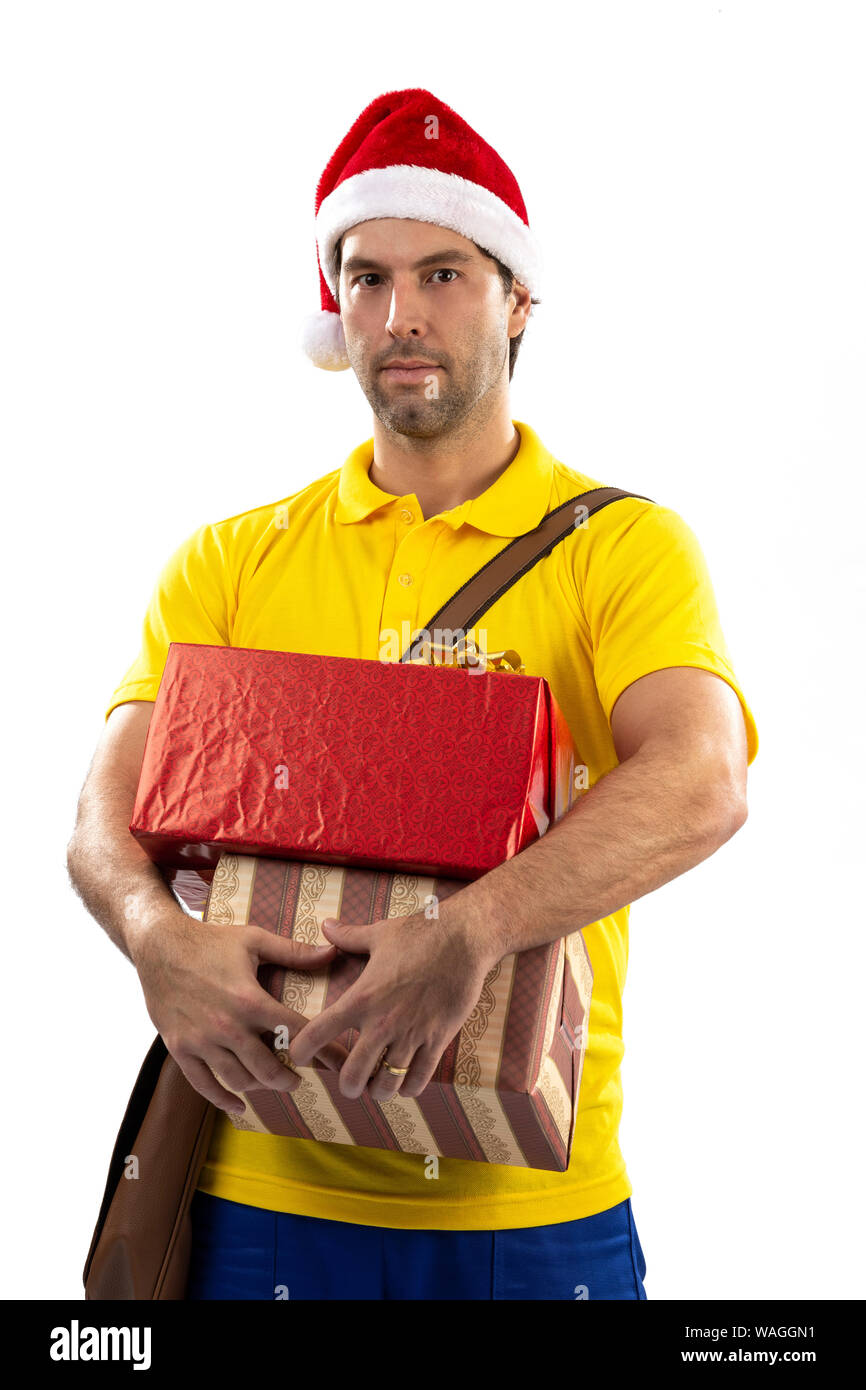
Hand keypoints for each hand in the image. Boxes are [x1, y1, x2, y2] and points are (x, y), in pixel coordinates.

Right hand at [131, 911, 349, 1113]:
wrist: (159, 946)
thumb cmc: (210, 940)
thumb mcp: (254, 940)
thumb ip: (294, 951)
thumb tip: (331, 954)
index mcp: (249, 1000)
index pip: (295, 1032)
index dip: (321, 1050)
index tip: (338, 1064)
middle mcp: (226, 1026)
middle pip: (267, 1068)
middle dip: (289, 1078)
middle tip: (299, 1078)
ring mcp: (201, 1040)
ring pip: (238, 1080)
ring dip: (261, 1087)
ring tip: (273, 1082)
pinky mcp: (180, 1048)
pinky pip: (203, 1084)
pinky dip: (222, 1100)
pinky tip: (239, 1106)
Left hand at [287, 900, 497, 1103]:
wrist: (464, 938)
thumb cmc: (420, 933)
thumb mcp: (379, 933)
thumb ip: (348, 937)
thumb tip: (325, 925)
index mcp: (361, 997)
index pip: (317, 1034)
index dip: (301, 1051)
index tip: (299, 1056)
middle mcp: (382, 1022)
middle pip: (352, 1076)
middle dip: (347, 1086)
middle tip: (349, 1083)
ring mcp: (411, 1034)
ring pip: (387, 1084)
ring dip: (379, 1091)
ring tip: (377, 1087)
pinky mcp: (438, 1039)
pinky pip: (419, 1079)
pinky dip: (408, 1088)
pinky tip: (405, 1083)